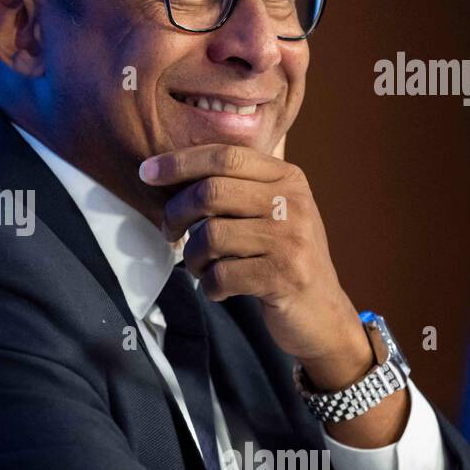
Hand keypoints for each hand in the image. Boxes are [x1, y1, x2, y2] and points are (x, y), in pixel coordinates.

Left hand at [139, 143, 368, 381]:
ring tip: (201, 267)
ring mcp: (291, 239)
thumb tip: (168, 172)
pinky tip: (219, 289)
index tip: (146, 172)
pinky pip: (221, 275)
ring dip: (192, 258)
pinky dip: (210, 286)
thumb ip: (235, 189)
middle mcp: (293, 201)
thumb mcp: (270, 212)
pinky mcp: (285, 276)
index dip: (180, 162)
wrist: (323, 313)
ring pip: (210, 236)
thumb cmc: (282, 259)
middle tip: (169, 232)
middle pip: (210, 193)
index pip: (225, 155)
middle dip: (176, 214)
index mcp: (287, 178)